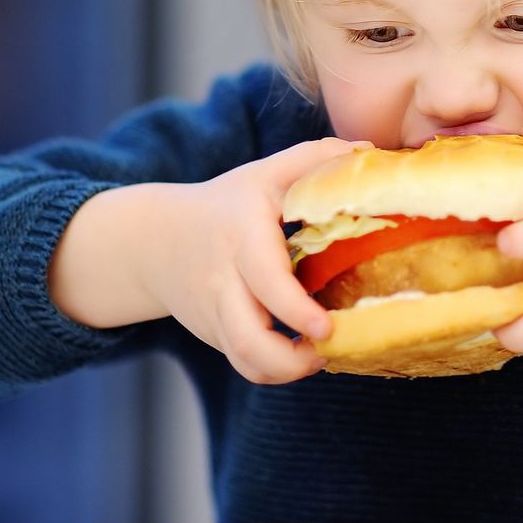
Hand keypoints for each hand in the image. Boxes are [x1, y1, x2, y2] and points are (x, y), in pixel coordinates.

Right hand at [52, 137, 365, 384]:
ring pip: (247, 362)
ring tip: (322, 355)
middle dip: (293, 360)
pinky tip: (303, 356)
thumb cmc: (225, 204)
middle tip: (333, 345)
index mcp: (241, 237)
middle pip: (248, 340)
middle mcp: (224, 281)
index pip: (265, 280)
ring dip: (288, 371)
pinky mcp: (217, 337)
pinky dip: (276, 371)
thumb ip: (313, 158)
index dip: (296, 310)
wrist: (155, 242)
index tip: (326, 327)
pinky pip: (246, 365)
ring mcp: (217, 315)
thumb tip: (367, 151)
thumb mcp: (263, 174)